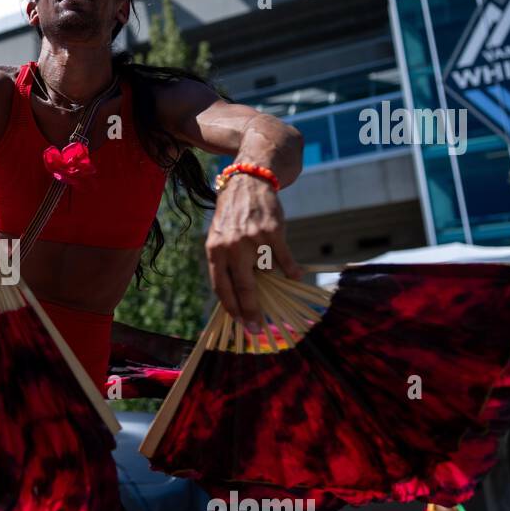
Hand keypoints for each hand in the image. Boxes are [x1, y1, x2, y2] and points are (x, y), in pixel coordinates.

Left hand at [204, 174, 300, 328]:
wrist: (248, 182)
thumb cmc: (233, 216)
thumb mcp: (219, 238)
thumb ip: (225, 263)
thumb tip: (236, 296)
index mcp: (214, 250)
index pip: (220, 287)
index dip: (231, 308)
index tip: (240, 323)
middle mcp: (231, 247)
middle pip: (242, 288)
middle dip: (251, 312)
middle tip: (257, 329)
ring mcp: (252, 240)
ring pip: (266, 273)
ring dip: (274, 285)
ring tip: (277, 293)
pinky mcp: (272, 232)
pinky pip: (284, 259)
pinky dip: (291, 270)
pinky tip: (296, 277)